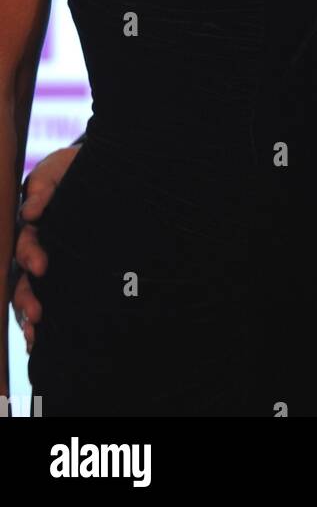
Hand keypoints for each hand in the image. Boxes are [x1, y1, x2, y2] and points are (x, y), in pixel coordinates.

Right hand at [12, 145, 79, 351]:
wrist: (101, 170)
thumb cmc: (73, 170)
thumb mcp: (56, 170)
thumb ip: (42, 187)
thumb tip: (28, 212)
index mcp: (30, 224)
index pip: (24, 244)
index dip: (29, 255)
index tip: (41, 267)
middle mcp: (34, 246)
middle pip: (20, 277)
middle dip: (25, 297)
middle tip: (37, 314)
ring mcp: (47, 259)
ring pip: (27, 292)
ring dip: (26, 314)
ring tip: (34, 333)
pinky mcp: (63, 272)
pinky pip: (48, 298)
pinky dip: (40, 321)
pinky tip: (38, 341)